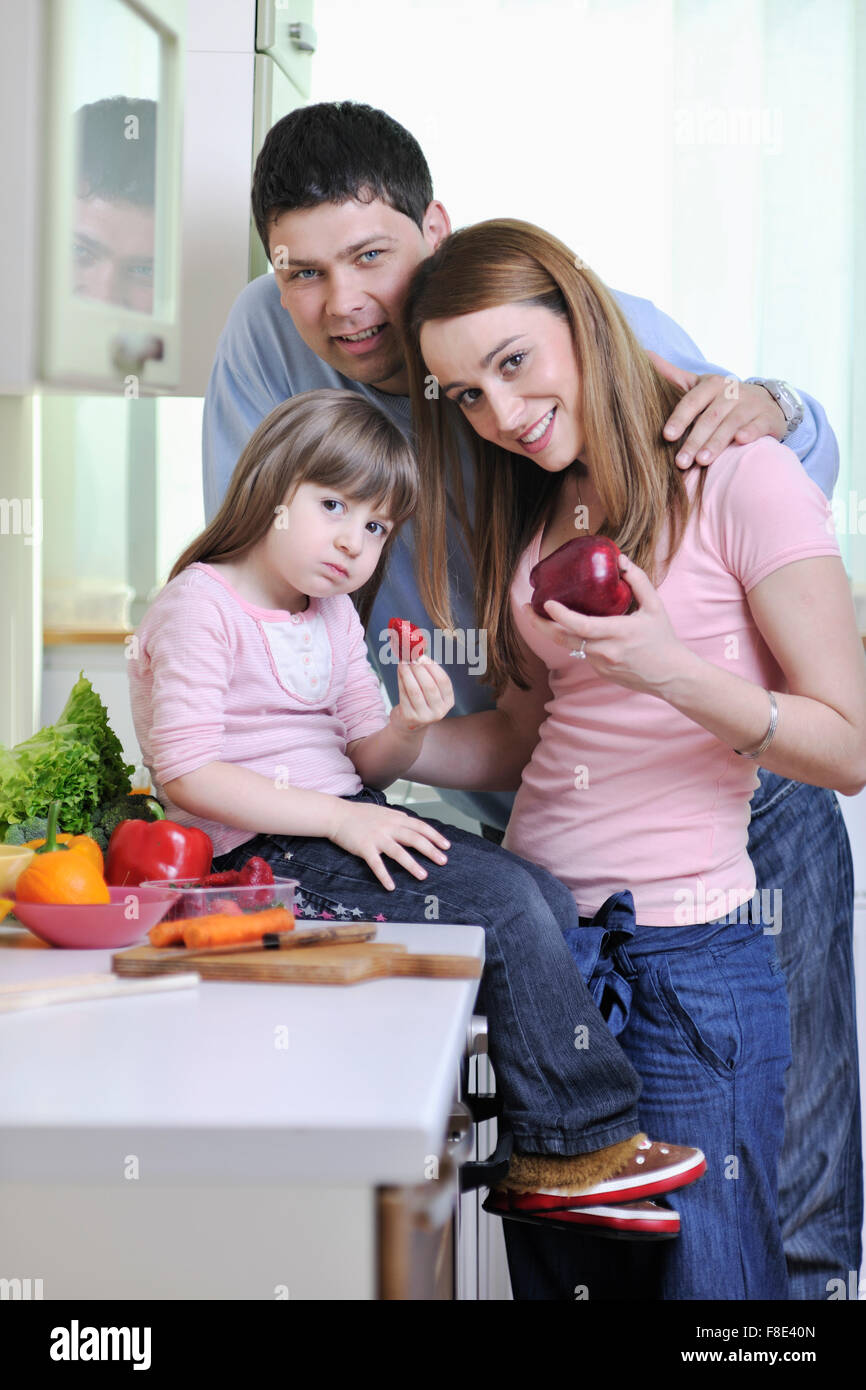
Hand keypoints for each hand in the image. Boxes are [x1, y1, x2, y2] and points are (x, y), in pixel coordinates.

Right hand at [328, 800, 450, 890]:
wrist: (336, 815)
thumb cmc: (359, 815)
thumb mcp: (382, 812)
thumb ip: (397, 818)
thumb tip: (411, 822)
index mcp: (395, 818)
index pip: (420, 826)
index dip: (434, 836)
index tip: (446, 846)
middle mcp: (389, 827)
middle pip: (414, 839)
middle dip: (430, 850)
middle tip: (443, 861)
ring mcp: (377, 837)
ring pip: (398, 852)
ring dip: (412, 865)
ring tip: (423, 876)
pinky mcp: (364, 848)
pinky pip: (376, 864)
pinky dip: (384, 876)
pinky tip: (391, 887)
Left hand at [391, 653, 454, 733]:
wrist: (408, 724)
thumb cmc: (420, 700)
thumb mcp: (429, 690)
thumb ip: (427, 673)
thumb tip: (418, 651)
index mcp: (448, 702)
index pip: (444, 681)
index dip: (433, 667)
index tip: (423, 655)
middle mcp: (439, 711)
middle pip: (429, 686)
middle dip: (419, 669)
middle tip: (411, 656)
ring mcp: (425, 716)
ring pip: (415, 690)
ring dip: (408, 673)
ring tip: (403, 662)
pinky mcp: (410, 717)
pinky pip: (404, 695)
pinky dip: (401, 681)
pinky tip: (400, 671)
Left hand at [526, 553, 692, 696]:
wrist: (671, 675)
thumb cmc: (663, 639)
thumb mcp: (654, 606)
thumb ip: (637, 580)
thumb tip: (620, 559)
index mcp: (618, 632)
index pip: (580, 626)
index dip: (560, 615)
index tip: (546, 603)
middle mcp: (605, 651)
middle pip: (563, 640)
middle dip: (539, 625)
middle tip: (526, 609)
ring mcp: (600, 664)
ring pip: (570, 646)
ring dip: (555, 631)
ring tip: (541, 615)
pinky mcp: (600, 672)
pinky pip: (582, 653)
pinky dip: (576, 640)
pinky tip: (574, 629)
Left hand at [648, 350, 786, 467]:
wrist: (766, 401)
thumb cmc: (724, 398)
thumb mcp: (700, 386)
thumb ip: (673, 376)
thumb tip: (645, 355)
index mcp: (712, 385)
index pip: (692, 401)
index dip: (680, 418)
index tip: (667, 436)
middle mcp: (732, 392)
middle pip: (710, 417)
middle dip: (695, 440)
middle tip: (681, 461)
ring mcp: (751, 405)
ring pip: (732, 424)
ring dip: (716, 442)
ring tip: (702, 461)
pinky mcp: (768, 418)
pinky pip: (759, 425)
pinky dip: (750, 432)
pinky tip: (740, 442)